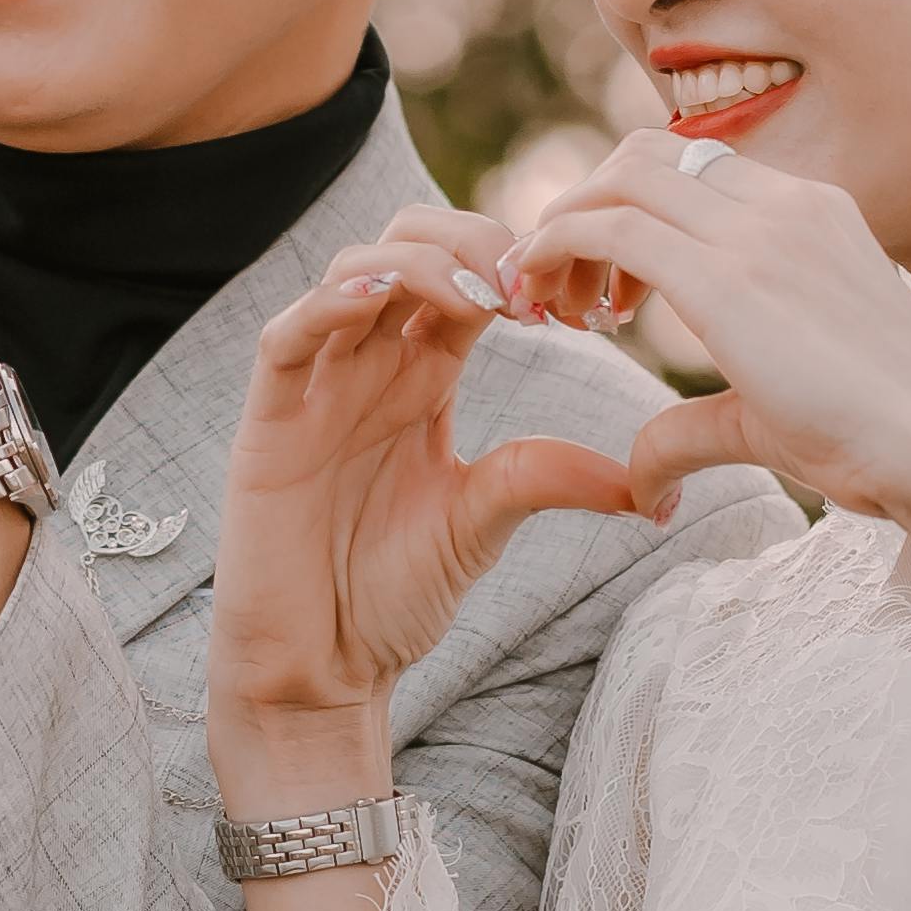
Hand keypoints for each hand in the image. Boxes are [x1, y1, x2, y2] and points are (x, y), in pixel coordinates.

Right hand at [206, 211, 657, 805]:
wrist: (322, 670)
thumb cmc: (390, 598)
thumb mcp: (481, 525)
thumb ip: (544, 478)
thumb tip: (642, 479)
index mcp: (424, 377)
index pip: (466, 275)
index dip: (515, 263)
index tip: (571, 298)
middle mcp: (369, 366)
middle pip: (410, 245)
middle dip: (470, 240)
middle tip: (526, 286)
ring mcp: (315, 388)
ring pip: (351, 269)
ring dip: (416, 260)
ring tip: (477, 293)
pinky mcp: (267, 423)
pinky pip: (286, 337)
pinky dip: (326, 303)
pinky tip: (378, 298)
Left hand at [498, 133, 910, 536]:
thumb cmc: (878, 443)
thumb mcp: (773, 409)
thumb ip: (696, 424)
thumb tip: (641, 483)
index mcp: (813, 212)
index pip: (690, 167)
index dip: (625, 208)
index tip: (600, 286)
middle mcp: (787, 203)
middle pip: (643, 157)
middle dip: (583, 209)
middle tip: (559, 292)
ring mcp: (761, 231)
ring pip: (619, 182)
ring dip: (562, 231)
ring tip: (551, 305)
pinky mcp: (729, 277)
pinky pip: (612, 227)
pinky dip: (557, 249)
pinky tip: (544, 301)